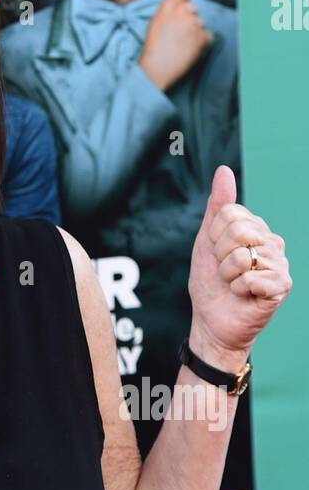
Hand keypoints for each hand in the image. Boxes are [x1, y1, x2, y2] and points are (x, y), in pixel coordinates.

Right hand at [138, 0, 213, 90]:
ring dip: (194, 30)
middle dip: (188, 17)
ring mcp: (195, 23)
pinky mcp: (204, 36)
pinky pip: (207, 35)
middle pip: (192, 8)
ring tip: (182, 43)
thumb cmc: (153, 46)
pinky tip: (189, 48)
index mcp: (169, 5)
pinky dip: (201, 41)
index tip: (183, 3)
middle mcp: (183, 11)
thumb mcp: (155, 20)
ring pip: (200, 22)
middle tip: (178, 32)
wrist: (157, 68)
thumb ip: (168, 5)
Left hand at [188, 165, 291, 366]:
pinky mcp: (282, 286)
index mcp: (256, 228)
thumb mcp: (207, 240)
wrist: (212, 320)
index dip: (214, 236)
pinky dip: (239, 289)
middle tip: (225, 271)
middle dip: (220, 255)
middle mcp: (273, 242)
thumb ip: (217, 206)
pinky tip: (244, 295)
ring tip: (234, 284)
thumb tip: (223, 169)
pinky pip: (253, 277)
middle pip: (238, 230)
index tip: (216, 252)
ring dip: (228, 274)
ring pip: (243, 256)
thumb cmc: (210, 282)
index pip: (230, 213)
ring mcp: (280, 263)